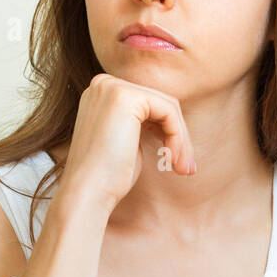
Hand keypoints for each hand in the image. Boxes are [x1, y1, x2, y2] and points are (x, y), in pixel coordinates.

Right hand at [55, 73, 197, 213]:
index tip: (178, 163)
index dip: (169, 132)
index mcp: (102, 93)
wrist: (88, 193)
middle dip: (179, 137)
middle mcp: (104, 84)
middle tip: (188, 169)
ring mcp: (112, 87)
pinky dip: (177, 137)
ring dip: (181, 140)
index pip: (150, 105)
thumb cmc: (109, 177)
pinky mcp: (125, 97)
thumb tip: (174, 122)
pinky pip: (168, 111)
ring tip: (182, 169)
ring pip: (168, 107)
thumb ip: (143, 124)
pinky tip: (171, 159)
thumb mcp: (128, 141)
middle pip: (160, 103)